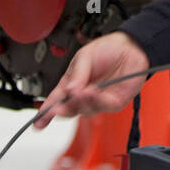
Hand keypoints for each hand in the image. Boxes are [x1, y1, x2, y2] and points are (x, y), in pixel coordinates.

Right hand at [32, 31, 150, 129]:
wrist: (132, 46)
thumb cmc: (107, 49)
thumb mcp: (85, 56)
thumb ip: (77, 73)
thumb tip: (70, 91)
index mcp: (72, 83)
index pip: (57, 99)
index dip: (47, 111)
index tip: (38, 122)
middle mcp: (83, 94)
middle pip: (69, 109)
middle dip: (63, 110)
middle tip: (58, 108)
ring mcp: (98, 100)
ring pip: (85, 110)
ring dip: (81, 103)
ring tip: (82, 92)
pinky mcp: (113, 102)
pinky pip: (103, 106)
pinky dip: (97, 101)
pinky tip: (94, 92)